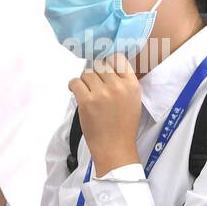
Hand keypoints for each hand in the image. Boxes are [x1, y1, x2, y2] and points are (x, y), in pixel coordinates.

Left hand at [69, 54, 141, 176]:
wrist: (115, 146)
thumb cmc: (123, 125)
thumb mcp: (133, 100)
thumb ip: (123, 83)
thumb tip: (107, 66)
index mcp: (132, 85)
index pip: (117, 58)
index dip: (107, 61)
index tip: (102, 68)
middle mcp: (117, 86)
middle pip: (100, 65)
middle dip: (94, 72)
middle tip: (93, 83)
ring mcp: (101, 94)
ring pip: (87, 72)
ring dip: (84, 79)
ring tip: (85, 90)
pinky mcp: (86, 101)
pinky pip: (75, 82)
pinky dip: (73, 85)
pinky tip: (76, 91)